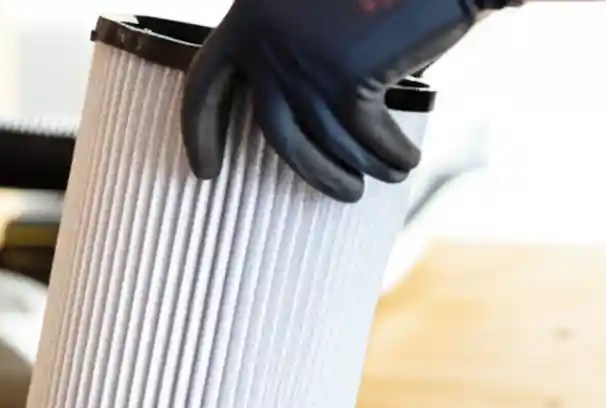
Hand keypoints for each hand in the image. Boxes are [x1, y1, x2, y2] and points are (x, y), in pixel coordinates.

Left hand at [181, 0, 496, 201]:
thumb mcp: (312, 5)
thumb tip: (300, 108)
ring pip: (327, 143)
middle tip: (344, 190)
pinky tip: (405, 158)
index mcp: (246, 18)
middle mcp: (264, 43)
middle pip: (276, 131)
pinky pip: (367, 136)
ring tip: (389, 175)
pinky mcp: (346, 80)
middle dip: (313, 170)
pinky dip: (391, 152)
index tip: (205, 172)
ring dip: (362, 166)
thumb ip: (292, 41)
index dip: (199, 133)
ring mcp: (303, 65)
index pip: (204, 85)